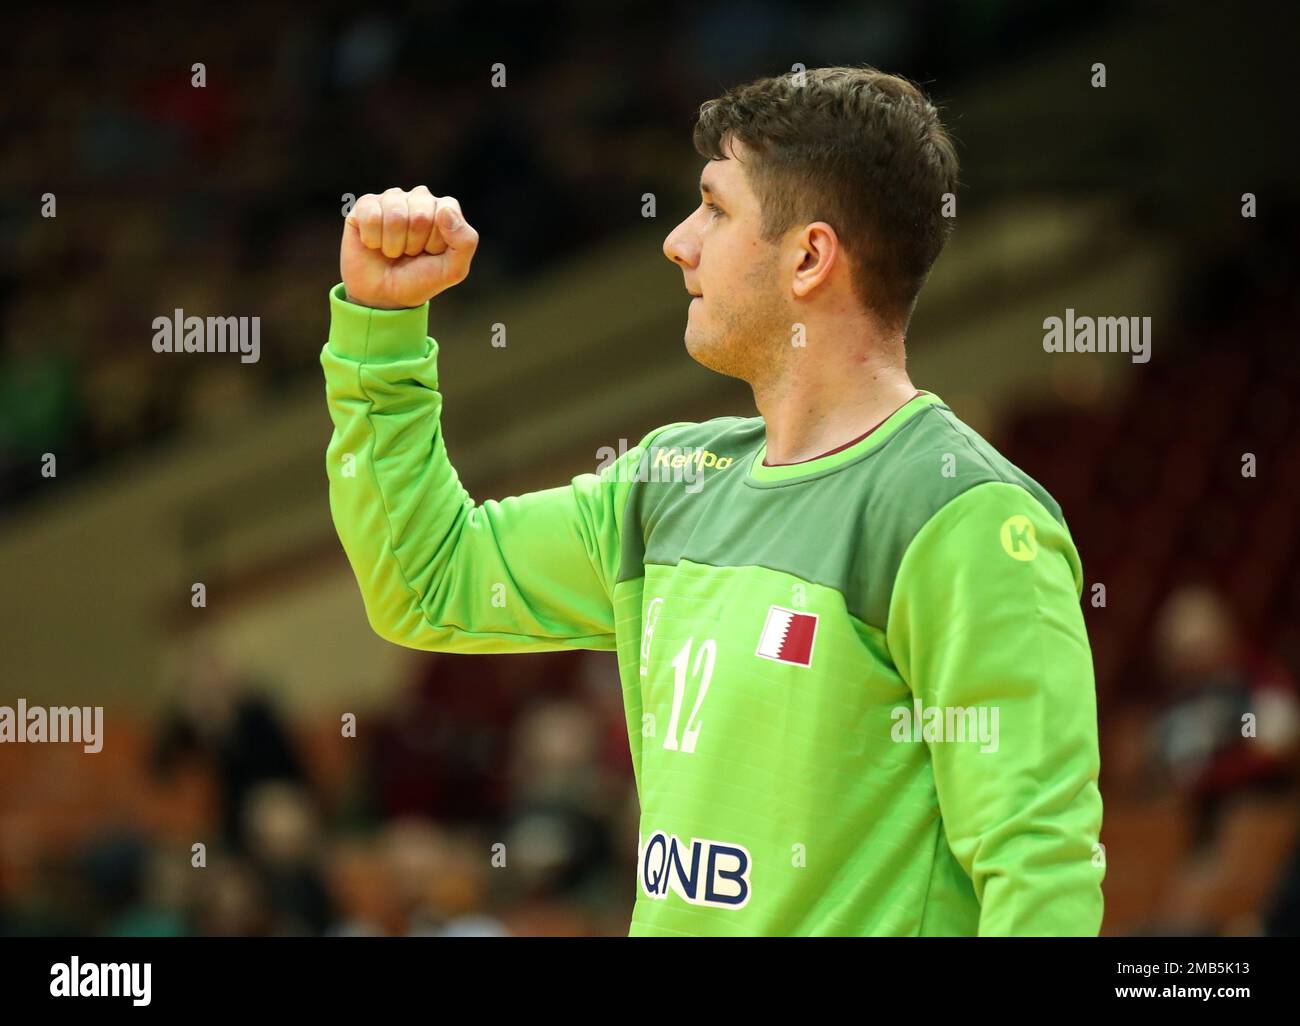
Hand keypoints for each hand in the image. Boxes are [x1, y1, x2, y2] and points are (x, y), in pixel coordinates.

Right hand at [341, 186, 478, 308]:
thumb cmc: (420, 279)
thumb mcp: (453, 270)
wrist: (384, 296)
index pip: (446, 212)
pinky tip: (374, 244)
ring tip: (393, 251)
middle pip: (420, 215)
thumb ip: (465, 242)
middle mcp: (418, 198)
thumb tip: (445, 211)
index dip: (437, 240)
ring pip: (395, 215)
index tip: (431, 253)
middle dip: (415, 244)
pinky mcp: (365, 205)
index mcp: (444, 209)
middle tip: (411, 254)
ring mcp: (391, 200)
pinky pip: (371, 216)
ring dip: (393, 244)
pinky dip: (373, 239)